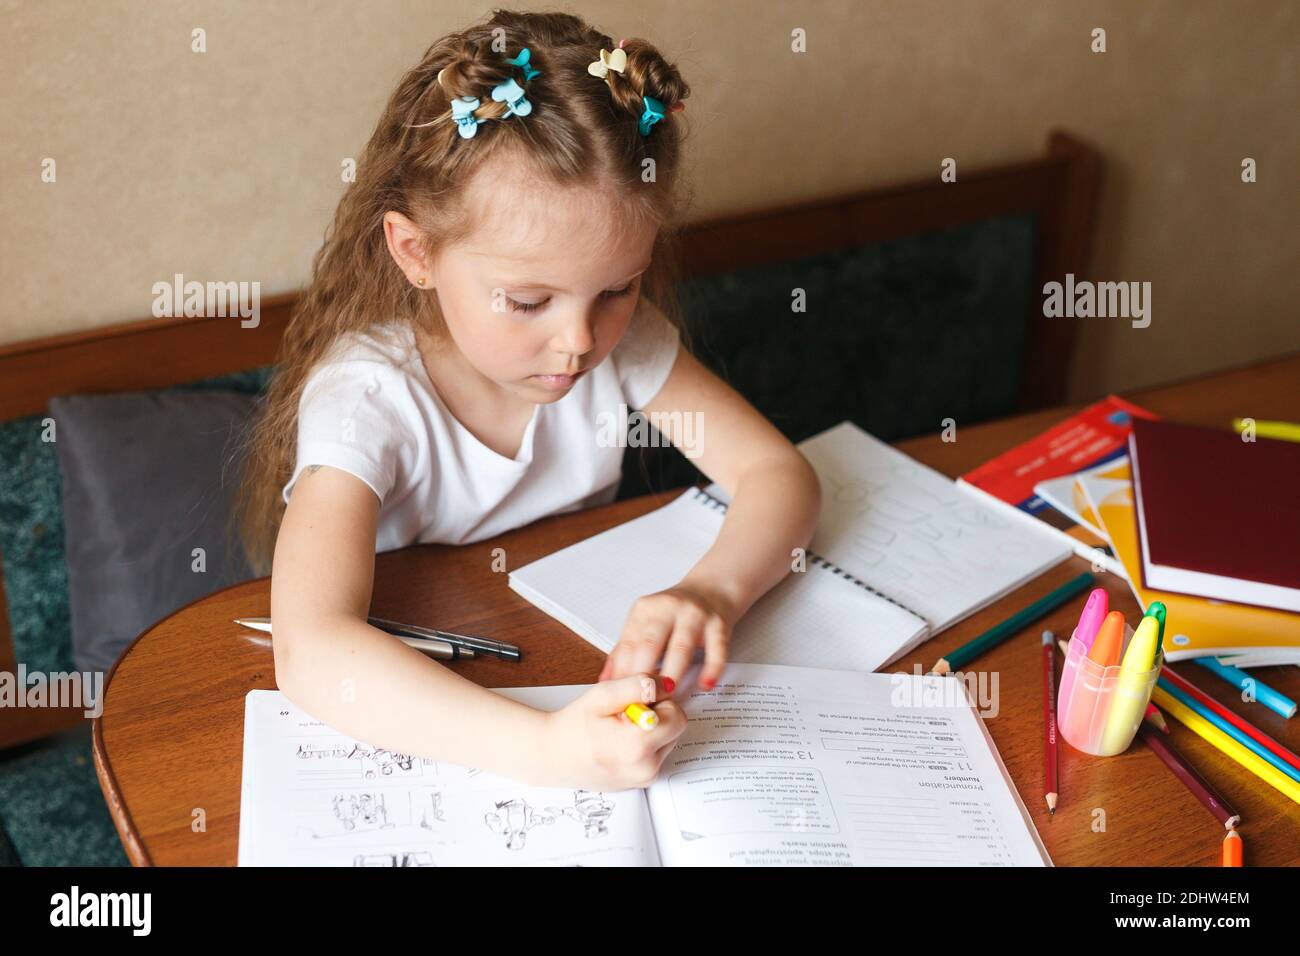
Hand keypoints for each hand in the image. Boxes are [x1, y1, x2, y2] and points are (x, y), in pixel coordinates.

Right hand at [541, 674, 685, 789]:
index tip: (634, 703)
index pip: (677, 715)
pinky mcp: (641, 783)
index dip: (658, 703)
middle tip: (623, 717)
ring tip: (619, 731)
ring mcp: (644, 779)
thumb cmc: (573, 726)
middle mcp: (646, 768)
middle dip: (655, 717)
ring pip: (667, 741)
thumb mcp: (602, 695)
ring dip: (650, 731)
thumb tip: (666, 685)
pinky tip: (619, 743)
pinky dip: (643, 745)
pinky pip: (655, 755)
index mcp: (638, 746)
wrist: (551, 756)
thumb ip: (638, 686)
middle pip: (675, 729)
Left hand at [598, 582, 734, 690]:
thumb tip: (605, 683)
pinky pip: (716, 648)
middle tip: (643, 704)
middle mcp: (668, 608)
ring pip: (680, 648)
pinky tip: (705, 685)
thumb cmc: (673, 615)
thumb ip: (624, 651)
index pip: (628, 645)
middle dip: (644, 677)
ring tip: (667, 698)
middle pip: (650, 645)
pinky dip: (711, 668)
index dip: (622, 675)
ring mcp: (694, 614)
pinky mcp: (719, 623)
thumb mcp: (645, 624)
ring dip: (672, 674)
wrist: (711, 590)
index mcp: (645, 610)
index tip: (621, 700)